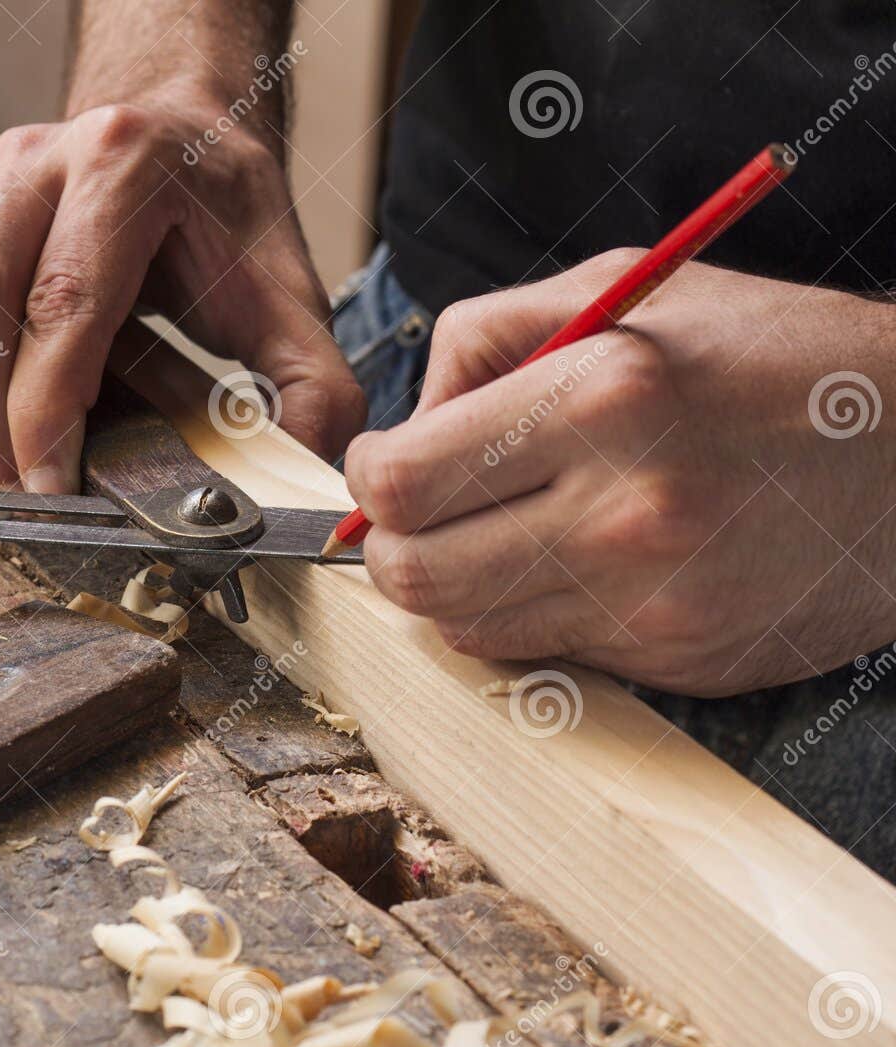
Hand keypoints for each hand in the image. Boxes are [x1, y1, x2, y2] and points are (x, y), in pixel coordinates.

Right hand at [0, 86, 362, 491]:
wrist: (170, 130)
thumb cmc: (219, 213)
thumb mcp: (287, 288)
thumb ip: (308, 385)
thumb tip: (306, 477)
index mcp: (125, 164)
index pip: (62, 301)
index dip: (46, 410)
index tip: (51, 485)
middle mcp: (32, 160)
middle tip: (22, 487)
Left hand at [343, 250, 895, 694]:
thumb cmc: (777, 356)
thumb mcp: (628, 288)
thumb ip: (487, 337)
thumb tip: (406, 420)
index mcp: (604, 398)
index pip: (400, 482)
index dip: (369, 475)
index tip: (387, 461)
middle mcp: (624, 512)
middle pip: (412, 575)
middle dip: (390, 541)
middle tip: (419, 509)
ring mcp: (653, 603)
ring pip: (464, 628)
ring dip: (451, 584)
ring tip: (495, 531)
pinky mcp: (677, 661)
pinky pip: (542, 655)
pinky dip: (527, 614)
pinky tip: (567, 565)